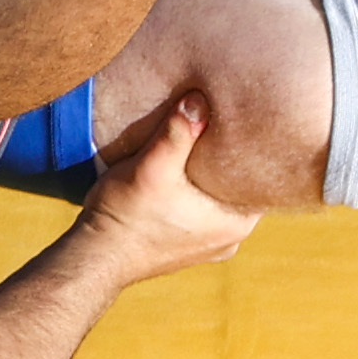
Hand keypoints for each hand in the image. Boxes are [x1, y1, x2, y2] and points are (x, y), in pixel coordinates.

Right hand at [77, 94, 259, 280]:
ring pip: (220, 201)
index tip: (250, 123)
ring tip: (204, 146)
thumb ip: (178, 132)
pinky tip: (184, 175)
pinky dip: (196, 194)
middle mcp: (229, 240)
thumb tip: (199, 100)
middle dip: (230, 161)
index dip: (255, 150)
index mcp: (235, 224)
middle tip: (226, 125)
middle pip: (240, 189)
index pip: (264, 179)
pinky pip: (202, 214)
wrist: (93, 258)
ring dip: (210, 178)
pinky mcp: (186, 248)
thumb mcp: (152, 167)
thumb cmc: (125, 217)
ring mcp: (207, 248)